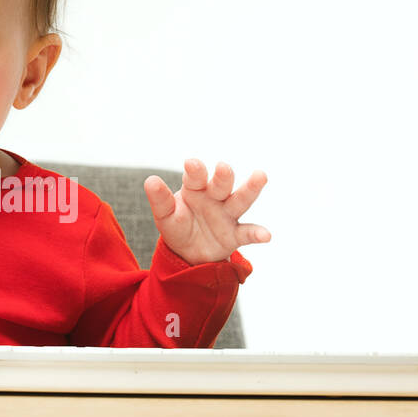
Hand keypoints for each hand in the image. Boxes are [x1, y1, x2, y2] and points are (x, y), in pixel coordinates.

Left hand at [144, 159, 269, 265]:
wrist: (187, 252)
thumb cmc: (177, 226)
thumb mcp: (165, 215)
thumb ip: (160, 200)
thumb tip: (150, 180)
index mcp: (195, 188)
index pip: (196, 177)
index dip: (195, 171)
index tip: (191, 163)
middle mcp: (214, 197)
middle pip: (221, 184)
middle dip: (223, 176)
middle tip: (223, 167)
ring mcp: (227, 214)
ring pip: (240, 200)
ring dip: (250, 189)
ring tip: (261, 175)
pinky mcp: (235, 235)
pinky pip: (247, 233)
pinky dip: (257, 234)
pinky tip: (266, 235)